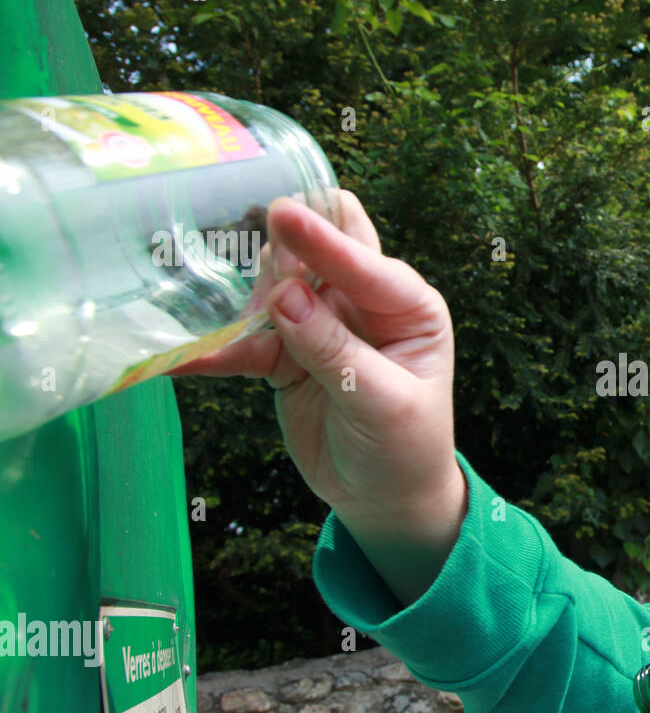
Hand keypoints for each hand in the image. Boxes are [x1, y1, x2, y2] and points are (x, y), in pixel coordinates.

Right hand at [168, 190, 461, 530]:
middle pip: (314, 256)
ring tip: (207, 308)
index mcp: (407, 305)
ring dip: (240, 302)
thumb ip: (334, 350)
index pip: (364, 261)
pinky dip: (215, 351)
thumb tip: (283, 296)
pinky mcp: (283, 356)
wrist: (385, 500)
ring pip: (271, 294)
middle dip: (279, 248)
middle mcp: (362, 304)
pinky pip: (244, 345)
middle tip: (240, 246)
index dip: (322, 239)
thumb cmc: (405, 447)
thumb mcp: (382, 402)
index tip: (280, 212)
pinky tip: (179, 356)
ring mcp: (319, 326)